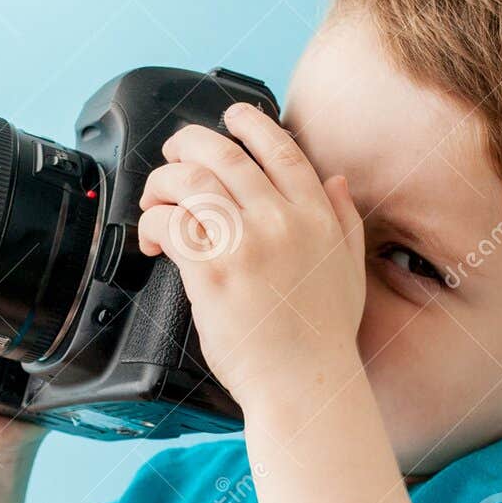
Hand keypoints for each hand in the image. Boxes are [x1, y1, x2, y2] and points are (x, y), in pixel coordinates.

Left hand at [136, 103, 365, 408]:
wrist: (303, 384)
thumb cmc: (321, 338)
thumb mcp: (348, 270)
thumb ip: (342, 219)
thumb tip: (334, 179)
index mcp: (315, 216)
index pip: (280, 150)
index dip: (251, 124)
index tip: (232, 117)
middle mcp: (280, 221)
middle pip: (225, 156)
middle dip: (190, 144)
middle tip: (174, 153)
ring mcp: (244, 243)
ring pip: (190, 182)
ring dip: (162, 181)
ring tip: (154, 196)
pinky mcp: (210, 271)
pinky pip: (171, 224)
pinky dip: (154, 222)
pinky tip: (153, 236)